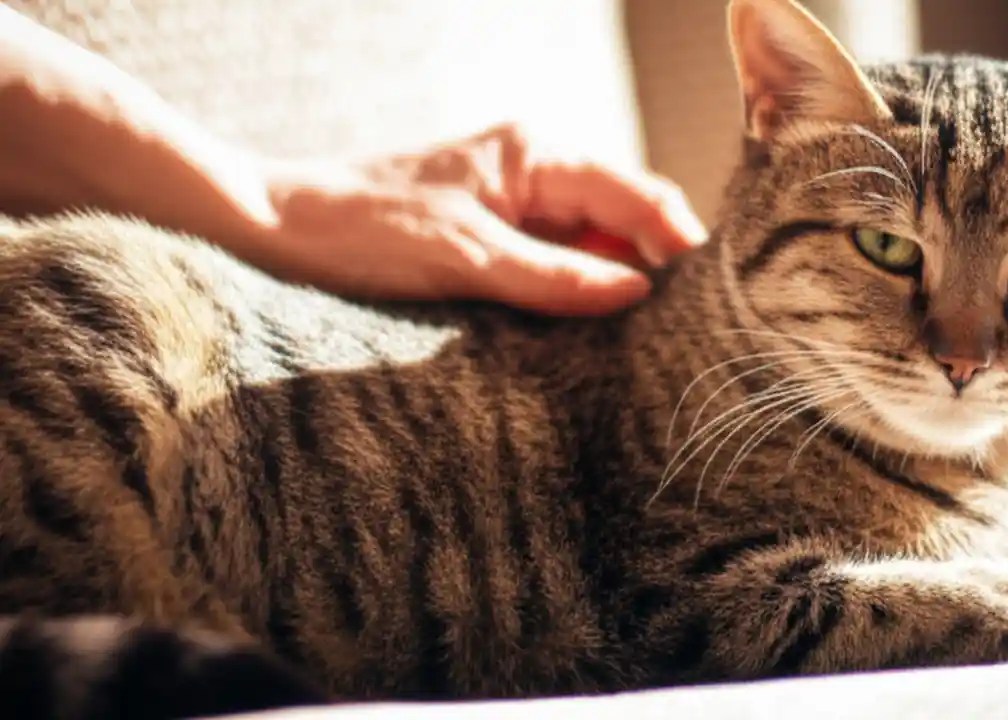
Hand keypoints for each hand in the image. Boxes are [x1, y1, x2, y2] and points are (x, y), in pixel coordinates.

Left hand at [253, 124, 706, 314]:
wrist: (277, 230)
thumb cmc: (362, 227)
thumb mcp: (467, 257)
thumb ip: (556, 276)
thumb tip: (636, 293)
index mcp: (536, 153)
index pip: (639, 192)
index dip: (680, 242)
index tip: (712, 297)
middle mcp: (534, 172)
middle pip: (624, 218)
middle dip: (653, 269)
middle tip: (683, 333)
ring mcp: (515, 206)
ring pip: (593, 245)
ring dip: (613, 288)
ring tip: (640, 344)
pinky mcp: (494, 238)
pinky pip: (555, 266)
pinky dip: (574, 296)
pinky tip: (586, 336)